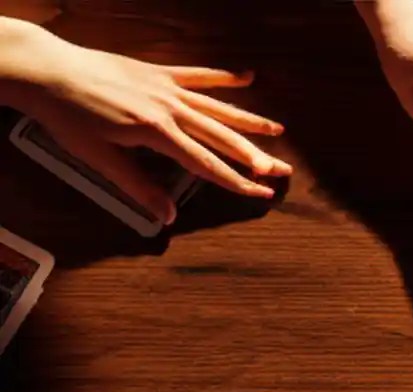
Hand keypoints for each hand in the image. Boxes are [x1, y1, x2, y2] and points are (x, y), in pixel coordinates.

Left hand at [0, 19, 290, 223]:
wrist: (47, 70)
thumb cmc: (68, 116)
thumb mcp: (99, 158)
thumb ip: (138, 187)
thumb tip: (166, 216)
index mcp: (157, 133)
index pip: (206, 164)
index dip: (237, 181)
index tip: (261, 193)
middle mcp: (169, 109)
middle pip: (222, 137)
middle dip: (255, 156)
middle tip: (282, 170)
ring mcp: (166, 88)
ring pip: (218, 108)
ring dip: (249, 120)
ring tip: (278, 130)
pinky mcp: (158, 72)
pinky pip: (198, 75)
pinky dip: (223, 76)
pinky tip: (247, 76)